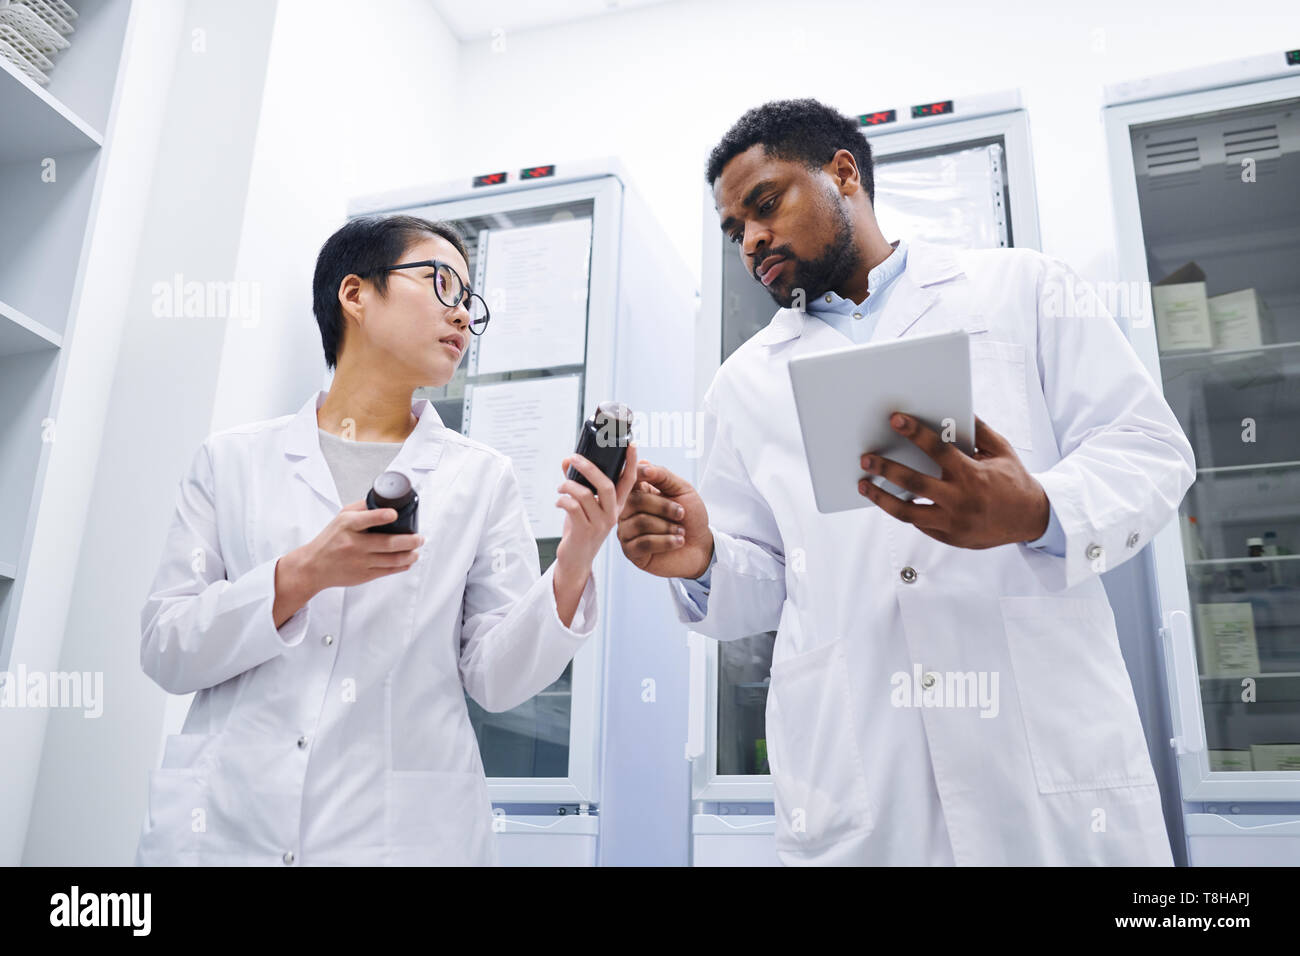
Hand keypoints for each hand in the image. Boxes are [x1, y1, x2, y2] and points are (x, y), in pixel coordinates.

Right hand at [273, 501, 423, 626]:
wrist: (313, 567)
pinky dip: (402, 566)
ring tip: (416, 550)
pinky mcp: (364, 575)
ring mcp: (360, 561)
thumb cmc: (330, 540)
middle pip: (387, 543)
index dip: (381, 516)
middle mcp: (354, 544)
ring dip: (410, 555)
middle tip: (419, 537)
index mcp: (347, 526)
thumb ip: (362, 507)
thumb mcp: (341, 518)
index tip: (394, 514)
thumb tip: (385, 499)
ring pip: (392, 559)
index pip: (365, 520)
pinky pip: (388, 571)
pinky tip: (408, 561)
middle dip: (409, 541)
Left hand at [553, 445, 639, 588]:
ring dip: (569, 485)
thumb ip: (577, 481)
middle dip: (589, 468)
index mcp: (617, 505)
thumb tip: (568, 459)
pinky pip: (572, 508)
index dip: (631, 463)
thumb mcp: (584, 505)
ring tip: (561, 486)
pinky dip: (562, 500)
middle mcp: (612, 514)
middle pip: (607, 485)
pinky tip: (559, 502)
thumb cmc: (581, 528)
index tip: (632, 444)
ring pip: (586, 495)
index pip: (629, 481)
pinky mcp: (584, 531)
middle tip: (574, 458)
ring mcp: (599, 524)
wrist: (576, 559)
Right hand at [617, 459, 712, 578]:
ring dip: (667, 527)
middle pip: (635, 501)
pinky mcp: (632, 552)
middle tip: (681, 514)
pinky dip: (665, 541)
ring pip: (640, 522)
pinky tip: (677, 542)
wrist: (701, 547)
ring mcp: (627, 532)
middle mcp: (627, 511)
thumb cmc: (691, 518)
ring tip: (680, 531)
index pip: (629, 479)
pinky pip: (643, 543)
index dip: (636, 474)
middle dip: (664, 507)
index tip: (649, 473)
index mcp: (638, 493)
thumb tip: (643, 464)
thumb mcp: (682, 490)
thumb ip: (663, 475)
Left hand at [857, 413, 1049, 548]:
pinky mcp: (949, 537)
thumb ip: (978, 430)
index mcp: (973, 475)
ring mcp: (953, 523)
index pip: (937, 450)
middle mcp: (960, 500)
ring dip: (881, 498)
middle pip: (913, 483)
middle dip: (885, 468)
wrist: (1031, 520)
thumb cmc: (1014, 480)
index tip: (895, 420)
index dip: (915, 433)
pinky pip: (919, 524)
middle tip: (866, 457)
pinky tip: (888, 499)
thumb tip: (958, 408)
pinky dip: (903, 510)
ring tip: (864, 485)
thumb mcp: (1001, 451)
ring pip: (907, 513)